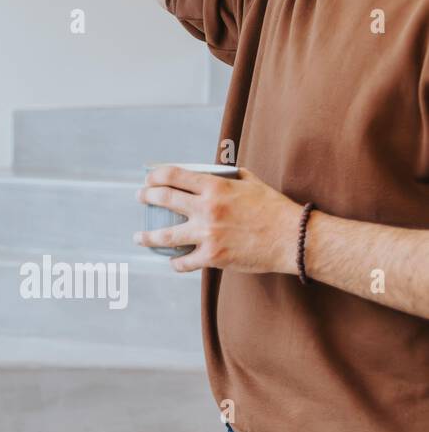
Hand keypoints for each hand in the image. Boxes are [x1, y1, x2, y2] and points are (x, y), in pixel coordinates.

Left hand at [134, 166, 302, 273]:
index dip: (155, 175)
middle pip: (163, 199)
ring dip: (147, 236)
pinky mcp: (213, 257)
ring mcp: (207, 234)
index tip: (149, 179)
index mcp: (215, 187)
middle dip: (146, 197)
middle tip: (140, 198)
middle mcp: (206, 209)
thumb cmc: (274, 209)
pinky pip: (185, 262)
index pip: (174, 175)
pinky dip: (176, 263)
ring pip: (165, 235)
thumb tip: (217, 169)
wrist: (293, 239)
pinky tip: (172, 261)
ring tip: (138, 236)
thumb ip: (231, 175)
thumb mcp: (252, 182)